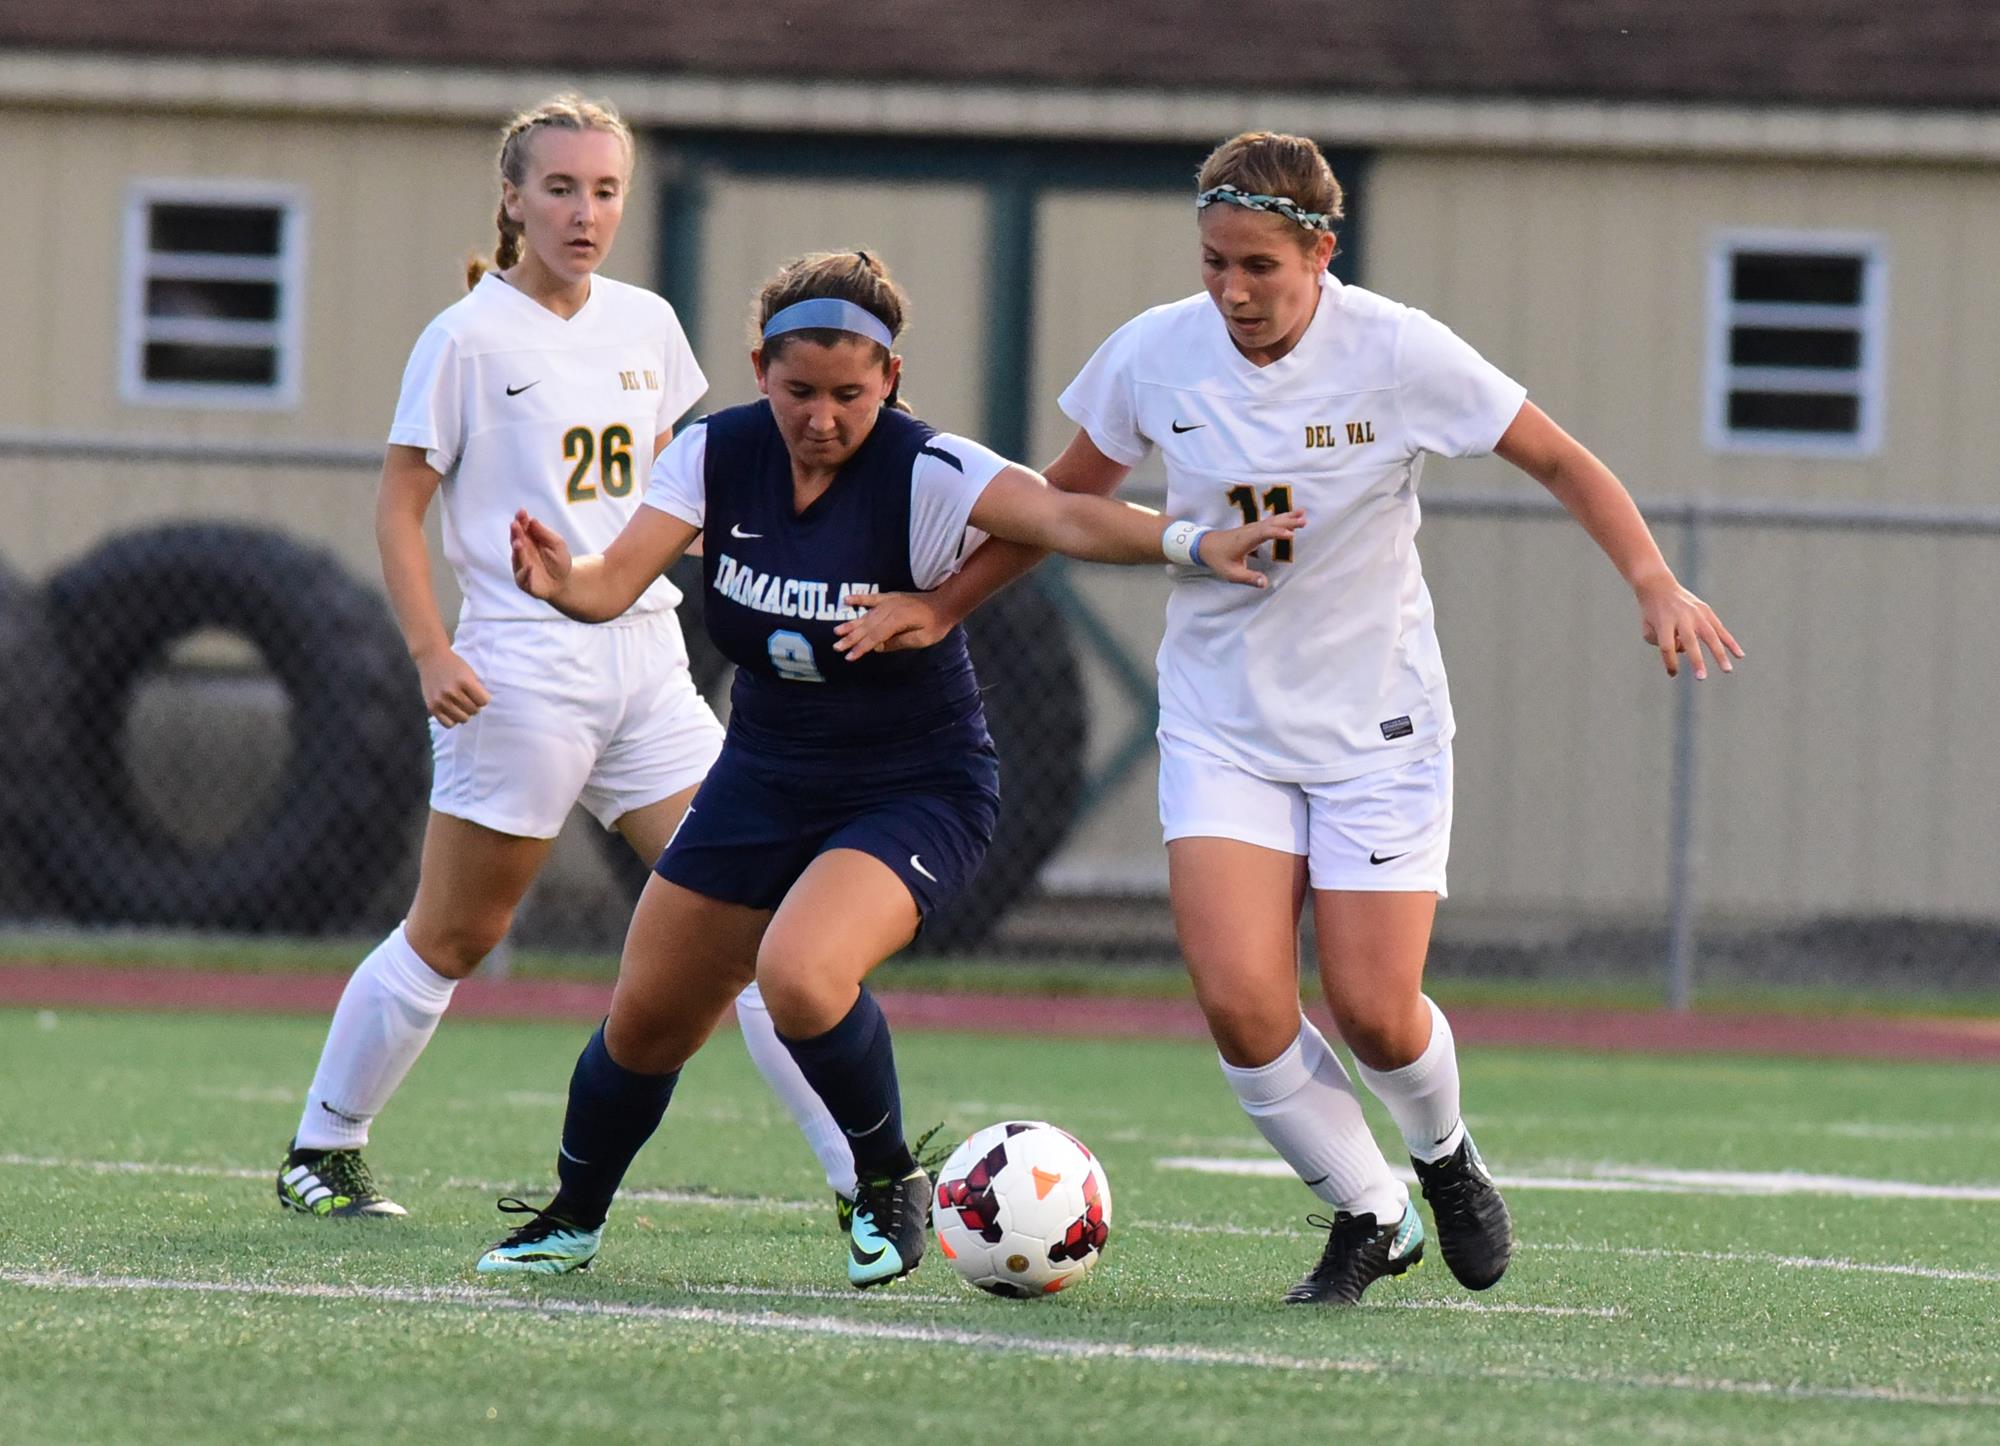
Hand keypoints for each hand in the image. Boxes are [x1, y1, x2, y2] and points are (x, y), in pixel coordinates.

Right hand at [415, 646, 490, 726]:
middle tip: (468, 698)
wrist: (431, 658)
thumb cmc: (454, 666)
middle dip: (474, 705)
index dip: (483, 698)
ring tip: (461, 704)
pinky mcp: (431, 707)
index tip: (478, 693)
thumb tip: (482, 708)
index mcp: (464, 681)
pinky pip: (448, 724)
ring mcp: (440, 700)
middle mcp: (451, 691)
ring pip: (463, 719)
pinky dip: (453, 720)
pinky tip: (452, 710)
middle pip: (474, 710)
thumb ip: (477, 689)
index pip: (484, 701)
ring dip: (465, 713)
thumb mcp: (470, 673)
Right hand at [510, 509, 571, 600]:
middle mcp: (522, 551)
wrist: (564, 582)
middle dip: (516, 532)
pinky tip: (529, 566)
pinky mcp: (524, 581)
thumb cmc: (559, 560)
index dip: (521, 519)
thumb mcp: (557, 544)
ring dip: (517, 551)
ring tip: (519, 543)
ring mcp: (521, 566)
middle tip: (515, 524)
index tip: (522, 512)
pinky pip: (523, 577)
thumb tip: (533, 520)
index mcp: (529, 539)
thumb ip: (545, 533)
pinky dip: (525, 572)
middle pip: (516, 540)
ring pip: (517, 558)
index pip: (523, 527)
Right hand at [834, 592, 957, 660]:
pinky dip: (858, 599)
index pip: (875, 637)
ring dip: (851, 624)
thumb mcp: (921, 639)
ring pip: (866, 615)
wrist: (944, 603)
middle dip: (851, 638)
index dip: (862, 648)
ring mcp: (889, 602)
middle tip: (837, 647)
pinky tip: (846, 600)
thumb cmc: (936, 624)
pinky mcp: (890, 597)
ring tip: (837, 632)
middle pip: (867, 626)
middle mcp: (890, 609)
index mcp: (898, 621)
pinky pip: (871, 598)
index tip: (850, 657)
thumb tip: (878, 647)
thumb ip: (899, 642)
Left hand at [1196, 511, 1305, 586]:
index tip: (1291, 536)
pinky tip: (1289, 517)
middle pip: (1272, 523)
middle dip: (1288, 522)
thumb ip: (1249, 578)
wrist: (1205, 545)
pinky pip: (1269, 522)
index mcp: (1246, 539)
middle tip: (1304, 520)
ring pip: (1272, 520)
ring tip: (1302, 513)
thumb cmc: (1218, 559)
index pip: (1264, 534)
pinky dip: (1281, 518)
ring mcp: (1252, 528)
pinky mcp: (1253, 529)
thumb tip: (1265, 583)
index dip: (1277, 534)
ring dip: (1287, 517)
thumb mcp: (1232, 573)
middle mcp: (1251, 530)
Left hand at [1635, 573, 1743, 678]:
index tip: (1673, 673)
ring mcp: (1695, 613)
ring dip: (1719, 654)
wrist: (1658, 586)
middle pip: (1690, 642)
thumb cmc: (1652, 613)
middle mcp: (1681, 617)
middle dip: (1696, 661)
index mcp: (1664, 622)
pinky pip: (1720, 629)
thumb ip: (1662, 644)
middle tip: (1701, 678)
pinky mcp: (1705, 610)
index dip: (1670, 661)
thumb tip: (1685, 651)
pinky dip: (1730, 642)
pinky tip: (1739, 655)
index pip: (1667, 646)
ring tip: (1727, 670)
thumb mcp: (1648, 629)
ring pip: (1710, 636)